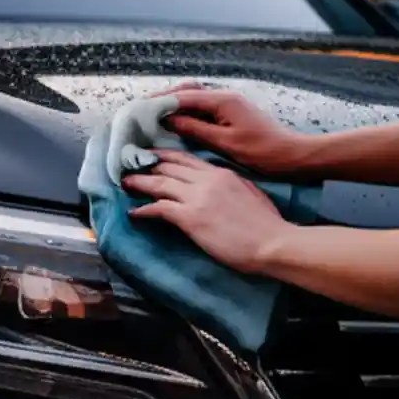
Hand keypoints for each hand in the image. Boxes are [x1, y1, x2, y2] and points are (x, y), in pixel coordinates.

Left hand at [123, 151, 292, 273]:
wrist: (274, 242)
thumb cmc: (267, 225)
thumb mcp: (250, 193)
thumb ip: (232, 186)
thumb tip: (220, 188)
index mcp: (222, 173)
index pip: (187, 159)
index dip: (165, 156)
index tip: (151, 156)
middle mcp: (207, 180)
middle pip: (169, 165)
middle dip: (147, 164)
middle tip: (130, 163)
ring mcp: (197, 197)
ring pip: (160, 182)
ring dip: (139, 182)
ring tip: (125, 182)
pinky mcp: (191, 217)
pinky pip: (159, 208)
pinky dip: (144, 209)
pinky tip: (134, 213)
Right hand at [155, 84, 311, 176]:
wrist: (291, 155)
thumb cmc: (261, 151)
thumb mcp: (225, 143)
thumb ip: (196, 130)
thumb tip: (169, 120)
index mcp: (222, 101)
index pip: (184, 96)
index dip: (160, 101)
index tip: (140, 108)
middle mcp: (225, 97)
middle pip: (188, 91)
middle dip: (165, 98)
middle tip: (144, 109)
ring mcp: (229, 104)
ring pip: (195, 98)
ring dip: (175, 103)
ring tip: (156, 115)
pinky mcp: (232, 113)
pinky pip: (203, 107)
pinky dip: (188, 112)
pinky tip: (178, 122)